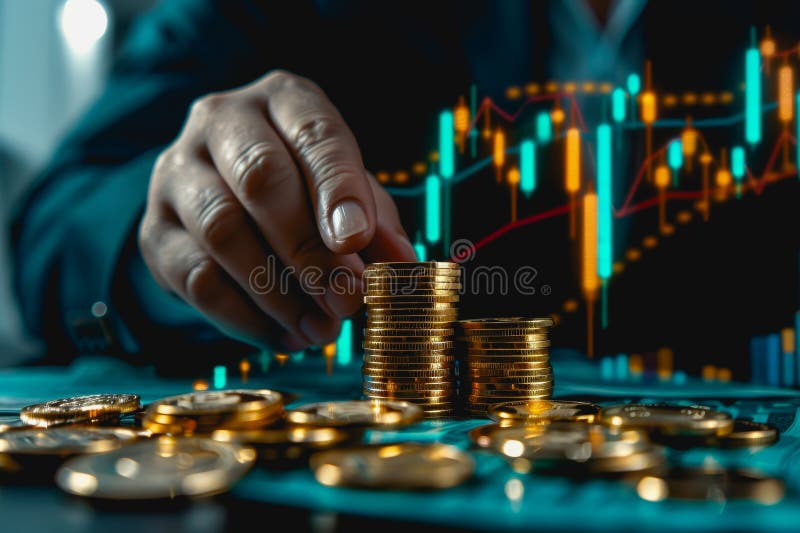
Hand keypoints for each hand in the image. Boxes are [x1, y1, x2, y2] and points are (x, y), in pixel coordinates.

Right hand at [138, 70, 416, 350]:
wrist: (226, 196)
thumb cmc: (304, 188)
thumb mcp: (348, 193)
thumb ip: (375, 223)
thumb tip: (399, 264)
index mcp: (283, 100)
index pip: (313, 134)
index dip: (338, 190)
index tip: (358, 242)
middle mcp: (221, 122)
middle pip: (260, 179)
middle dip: (309, 250)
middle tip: (345, 300)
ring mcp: (177, 173)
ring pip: (221, 230)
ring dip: (278, 291)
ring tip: (321, 330)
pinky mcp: (154, 230)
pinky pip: (194, 279)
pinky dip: (246, 318)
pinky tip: (286, 336)